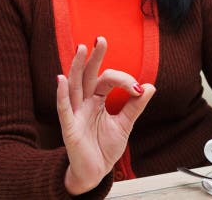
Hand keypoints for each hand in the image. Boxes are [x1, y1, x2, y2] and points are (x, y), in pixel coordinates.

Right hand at [56, 37, 155, 194]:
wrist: (96, 172)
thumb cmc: (105, 147)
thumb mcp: (125, 124)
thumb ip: (135, 106)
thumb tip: (149, 85)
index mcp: (97, 100)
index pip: (108, 80)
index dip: (124, 80)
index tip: (138, 88)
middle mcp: (84, 103)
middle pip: (88, 75)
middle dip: (94, 57)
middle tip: (100, 38)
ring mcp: (75, 114)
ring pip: (74, 86)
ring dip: (76, 67)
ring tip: (80, 49)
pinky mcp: (68, 127)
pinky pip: (64, 108)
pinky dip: (62, 94)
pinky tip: (61, 80)